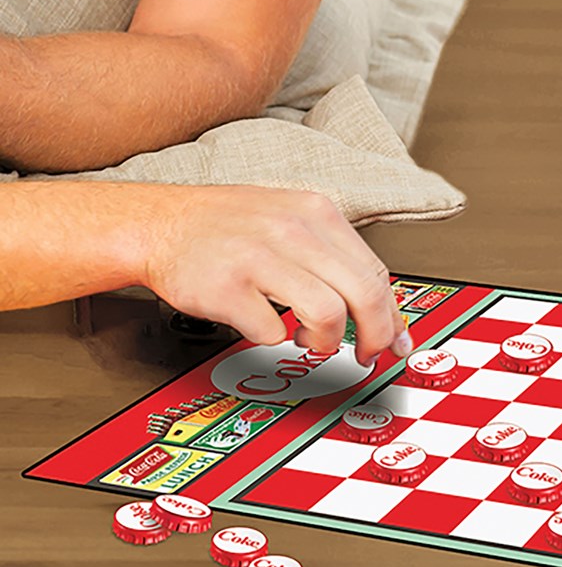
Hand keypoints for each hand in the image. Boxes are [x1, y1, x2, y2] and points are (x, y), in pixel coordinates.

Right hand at [142, 186, 410, 363]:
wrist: (161, 223)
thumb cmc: (229, 227)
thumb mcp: (292, 220)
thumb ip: (335, 258)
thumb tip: (381, 309)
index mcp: (317, 212)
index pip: (375, 271)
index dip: (390, 314)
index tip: (395, 339)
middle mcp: (293, 230)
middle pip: (363, 293)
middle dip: (375, 335)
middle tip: (366, 354)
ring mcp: (259, 258)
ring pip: (328, 313)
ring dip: (326, 342)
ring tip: (309, 342)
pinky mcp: (227, 288)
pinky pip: (272, 331)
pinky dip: (274, 339)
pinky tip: (266, 326)